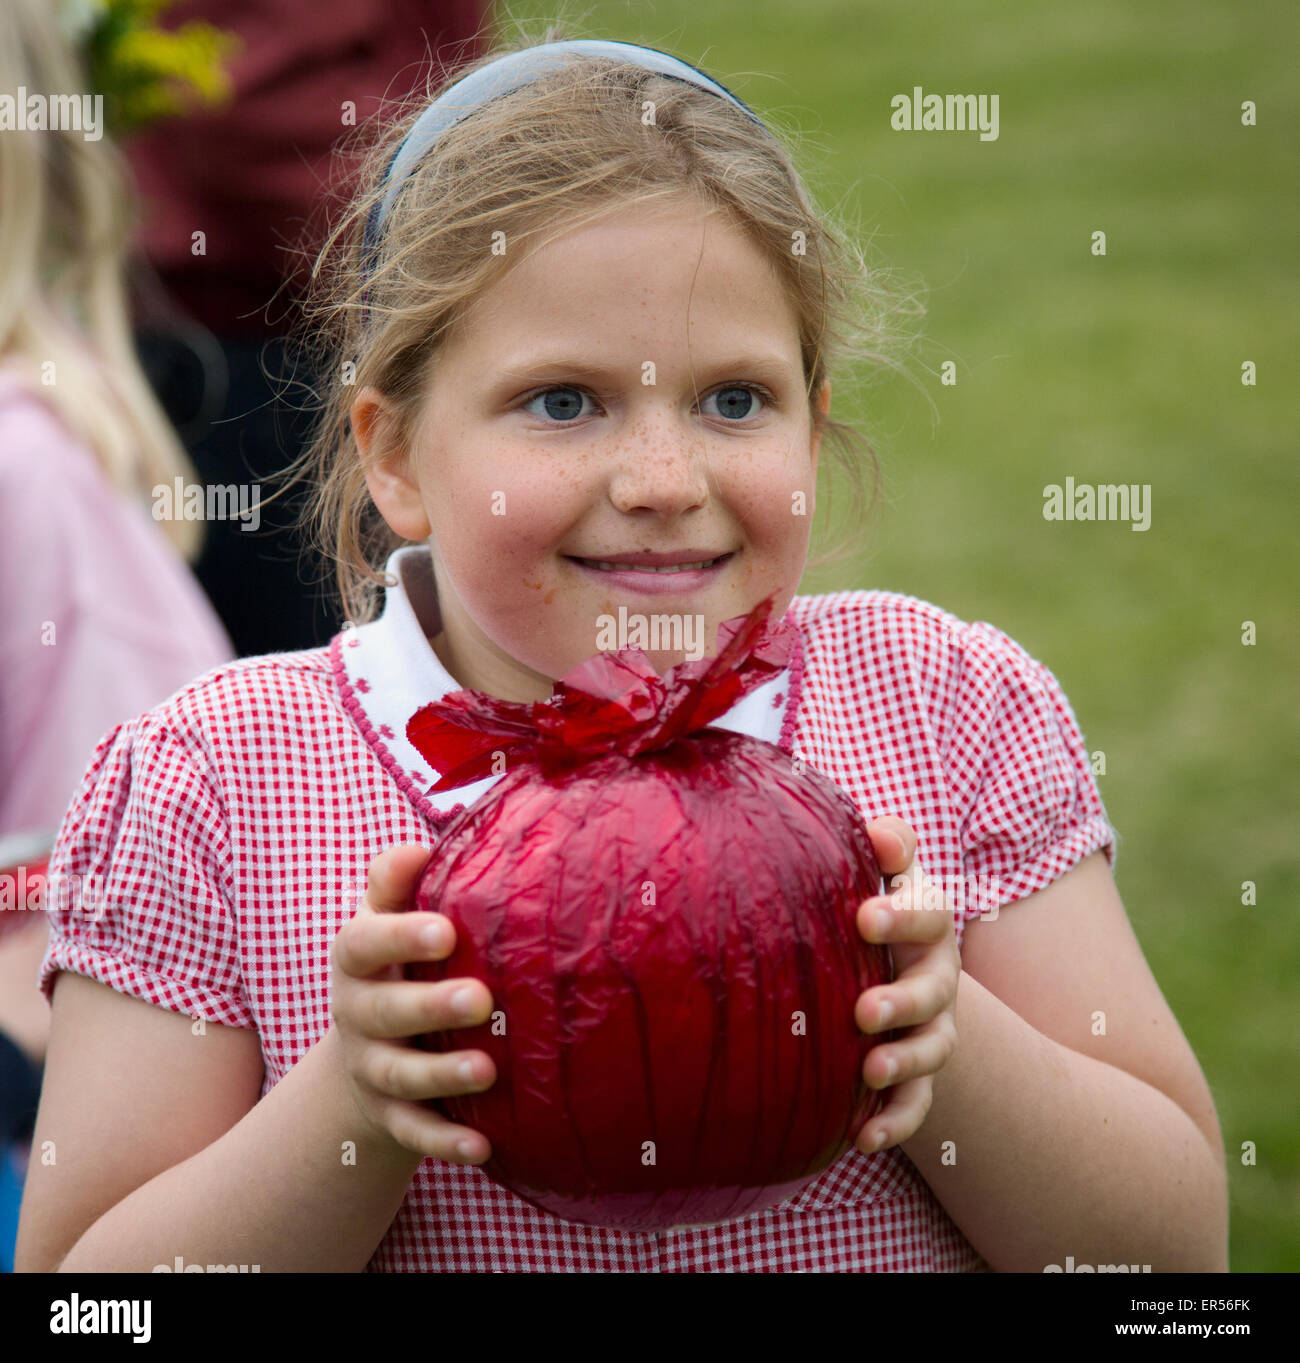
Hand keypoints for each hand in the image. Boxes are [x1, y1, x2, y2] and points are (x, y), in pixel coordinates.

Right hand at [329, 844, 495, 1163]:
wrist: (366, 1047)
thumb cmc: (396, 961)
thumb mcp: (386, 916)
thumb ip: (396, 881)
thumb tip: (418, 846)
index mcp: (357, 959)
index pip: (366, 943)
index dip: (401, 936)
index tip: (447, 930)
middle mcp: (357, 1014)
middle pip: (384, 1012)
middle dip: (430, 1006)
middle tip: (480, 997)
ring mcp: (372, 1068)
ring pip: (400, 1076)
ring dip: (442, 1075)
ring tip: (487, 1069)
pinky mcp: (392, 1117)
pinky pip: (414, 1133)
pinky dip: (445, 1142)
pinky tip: (482, 1146)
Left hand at [853, 817, 960, 1154]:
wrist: (880, 962)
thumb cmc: (869, 908)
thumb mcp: (883, 873)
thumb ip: (887, 846)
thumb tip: (880, 833)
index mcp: (927, 924)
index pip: (928, 914)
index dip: (900, 916)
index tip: (862, 917)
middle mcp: (937, 978)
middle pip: (933, 990)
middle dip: (902, 1001)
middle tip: (863, 1010)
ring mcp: (931, 1028)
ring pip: (931, 1049)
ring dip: (903, 1062)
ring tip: (869, 1069)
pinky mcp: (914, 1075)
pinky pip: (914, 1103)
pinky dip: (894, 1122)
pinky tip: (862, 1137)